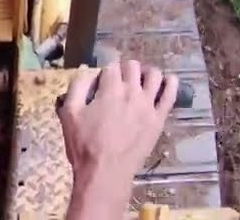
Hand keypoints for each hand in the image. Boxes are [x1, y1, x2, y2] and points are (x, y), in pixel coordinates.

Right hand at [59, 59, 177, 219]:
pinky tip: (166, 82)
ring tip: (139, 80)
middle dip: (123, 69)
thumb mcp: (69, 113)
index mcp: (110, 90)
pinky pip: (170, 94)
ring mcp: (149, 105)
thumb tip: (87, 72)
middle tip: (116, 81)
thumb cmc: (84, 144)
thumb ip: (77, 87)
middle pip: (132, 66)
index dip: (103, 71)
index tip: (99, 82)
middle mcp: (132, 92)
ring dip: (145, 73)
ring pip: (155, 75)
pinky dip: (170, 83)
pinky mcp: (159, 119)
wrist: (106, 172)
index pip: (110, 66)